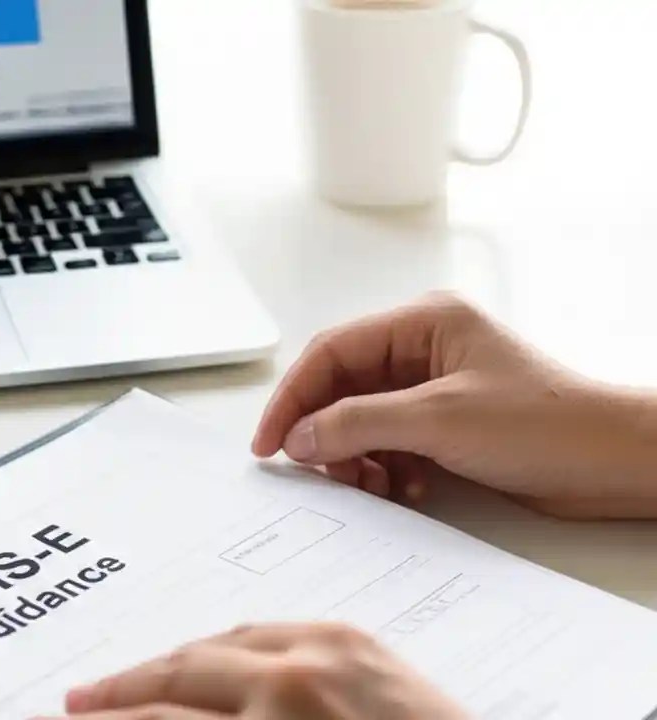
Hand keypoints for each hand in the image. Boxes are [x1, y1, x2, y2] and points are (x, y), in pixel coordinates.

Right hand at [37, 623, 467, 719]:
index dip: (109, 718)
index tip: (74, 719)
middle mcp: (295, 680)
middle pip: (176, 673)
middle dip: (118, 689)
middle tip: (78, 701)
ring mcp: (329, 650)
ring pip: (216, 642)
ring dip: (167, 663)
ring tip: (128, 682)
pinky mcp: (356, 638)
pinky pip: (268, 626)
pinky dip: (225, 643)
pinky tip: (203, 658)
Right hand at [252, 293, 656, 518]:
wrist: (616, 463)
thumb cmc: (549, 423)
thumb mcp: (439, 419)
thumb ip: (359, 423)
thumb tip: (299, 437)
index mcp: (421, 322)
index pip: (331, 352)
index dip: (293, 397)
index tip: (270, 441)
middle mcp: (423, 348)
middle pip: (342, 387)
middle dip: (324, 432)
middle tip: (311, 471)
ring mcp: (435, 387)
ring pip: (362, 420)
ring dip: (354, 456)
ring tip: (367, 485)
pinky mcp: (447, 424)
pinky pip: (389, 443)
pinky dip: (383, 469)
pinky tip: (402, 489)